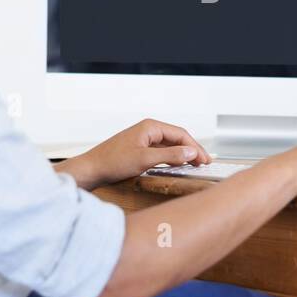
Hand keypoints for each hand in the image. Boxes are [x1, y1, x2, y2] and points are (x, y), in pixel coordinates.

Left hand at [58, 119, 210, 188]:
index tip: (204, 160)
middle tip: (204, 163)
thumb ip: (170, 155)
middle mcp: (148, 130)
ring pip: (170, 145)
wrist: (91, 169)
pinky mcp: (139, 148)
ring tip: (195, 164)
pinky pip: (161, 150)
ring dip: (183, 154)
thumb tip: (190, 152)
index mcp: (150, 127)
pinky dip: (172, 157)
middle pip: (177, 138)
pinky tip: (177, 165)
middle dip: (191, 150)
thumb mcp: (145, 159)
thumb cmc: (112, 162)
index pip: (180, 134)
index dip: (195, 147)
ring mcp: (143, 139)